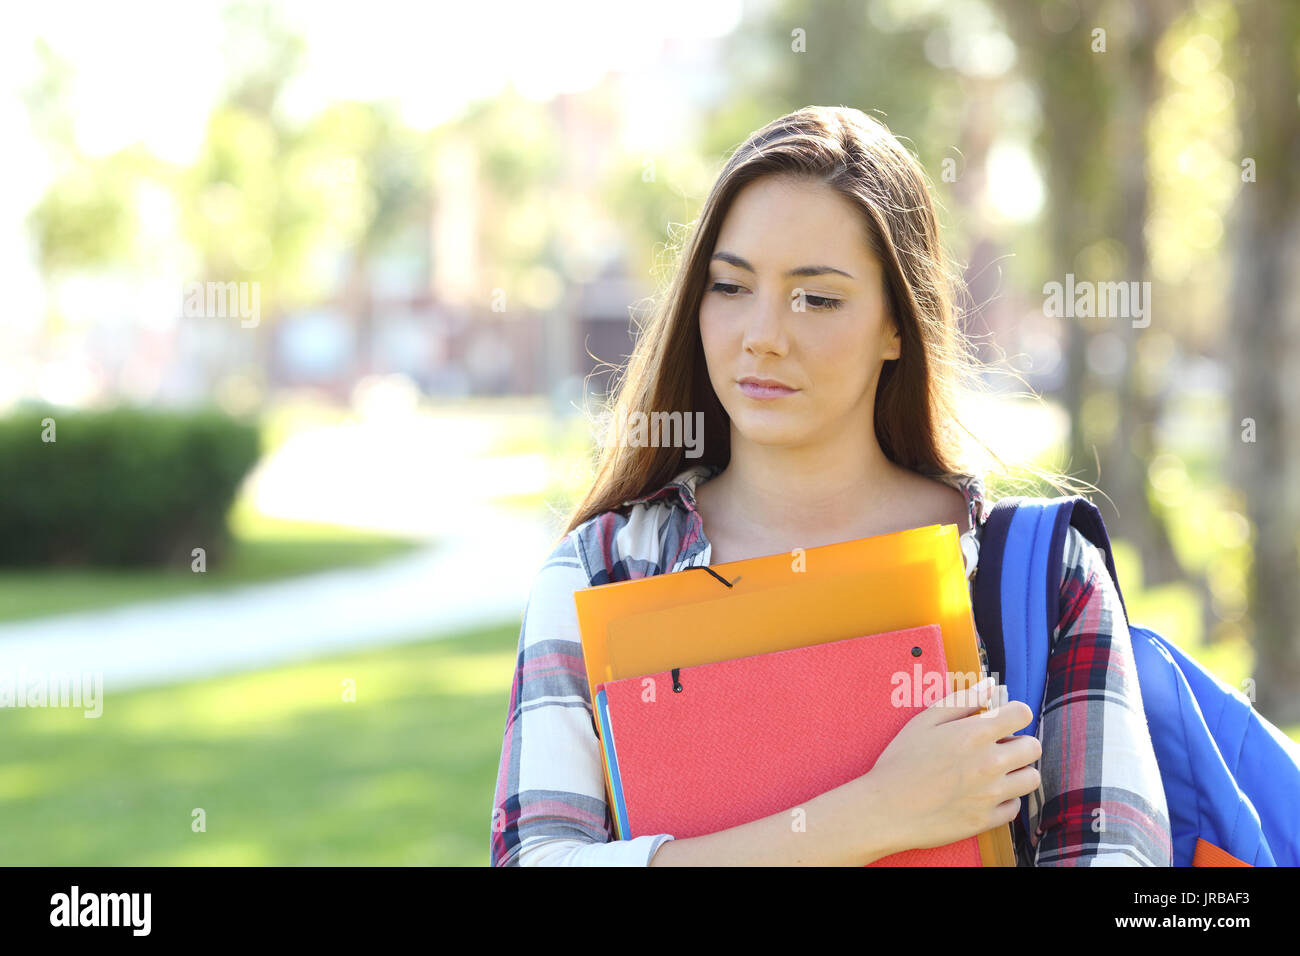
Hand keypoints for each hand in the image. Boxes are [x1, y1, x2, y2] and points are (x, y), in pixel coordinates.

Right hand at [859, 676, 1040, 856]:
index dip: (1014, 713)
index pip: (1022, 713)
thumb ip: (961, 701)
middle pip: (1033, 747)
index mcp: (974, 734)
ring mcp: (990, 794)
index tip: (1002, 719)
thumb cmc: (900, 761)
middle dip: (1019, 742)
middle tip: (998, 747)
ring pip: (1031, 778)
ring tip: (995, 771)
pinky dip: (1005, 800)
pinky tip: (984, 793)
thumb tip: (989, 686)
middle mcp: (990, 763)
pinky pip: (1015, 807)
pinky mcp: (986, 820)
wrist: (886, 809)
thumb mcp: (924, 721)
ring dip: (1018, 771)